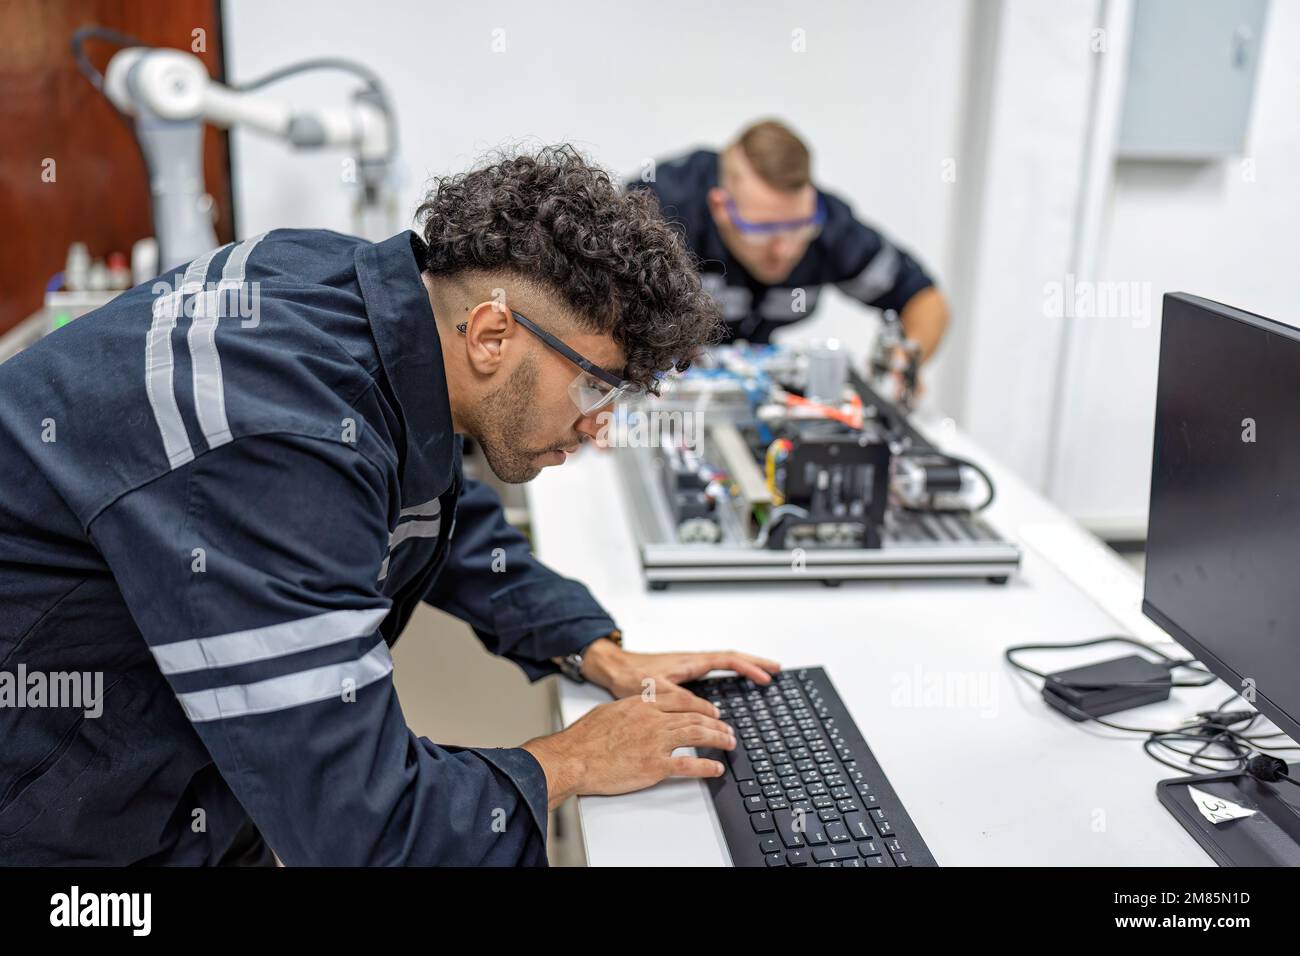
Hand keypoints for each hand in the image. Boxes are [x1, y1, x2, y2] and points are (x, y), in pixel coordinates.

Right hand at [521, 689, 735, 809]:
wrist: (572, 758)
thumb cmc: (583, 738)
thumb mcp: (608, 711)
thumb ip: (629, 709)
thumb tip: (637, 709)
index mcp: (642, 704)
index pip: (681, 700)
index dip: (701, 706)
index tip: (712, 711)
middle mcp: (653, 720)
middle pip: (694, 717)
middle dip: (716, 724)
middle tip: (728, 730)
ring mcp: (655, 742)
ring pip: (696, 736)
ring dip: (717, 740)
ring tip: (729, 744)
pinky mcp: (654, 766)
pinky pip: (688, 765)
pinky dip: (705, 767)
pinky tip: (715, 768)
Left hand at [580, 639, 779, 700]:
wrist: (613, 669)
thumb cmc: (630, 676)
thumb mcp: (657, 690)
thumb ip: (683, 700)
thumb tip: (710, 712)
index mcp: (690, 662)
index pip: (728, 660)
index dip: (750, 668)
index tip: (767, 676)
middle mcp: (692, 662)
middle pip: (732, 659)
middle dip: (755, 663)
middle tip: (776, 670)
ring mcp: (688, 668)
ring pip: (723, 664)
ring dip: (743, 667)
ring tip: (762, 675)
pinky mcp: (682, 676)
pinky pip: (713, 672)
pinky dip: (728, 674)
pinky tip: (732, 685)